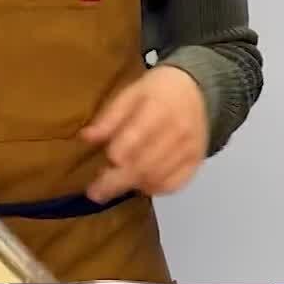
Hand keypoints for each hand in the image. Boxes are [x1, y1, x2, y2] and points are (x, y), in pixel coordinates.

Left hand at [80, 65, 207, 202]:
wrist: (197, 90)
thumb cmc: (158, 90)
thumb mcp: (131, 92)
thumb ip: (110, 116)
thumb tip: (86, 138)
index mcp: (159, 108)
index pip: (134, 139)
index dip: (115, 155)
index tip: (99, 166)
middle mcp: (177, 131)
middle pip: (143, 165)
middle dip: (115, 182)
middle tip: (95, 193)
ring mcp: (190, 149)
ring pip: (156, 178)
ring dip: (132, 186)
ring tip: (114, 185)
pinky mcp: (196, 162)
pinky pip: (173, 185)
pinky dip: (154, 189)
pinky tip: (140, 184)